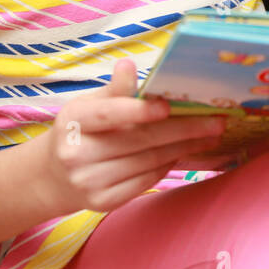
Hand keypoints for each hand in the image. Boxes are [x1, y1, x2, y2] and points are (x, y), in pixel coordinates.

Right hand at [39, 58, 227, 214]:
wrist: (52, 176)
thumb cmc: (81, 130)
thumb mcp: (89, 104)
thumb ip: (114, 90)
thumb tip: (128, 65)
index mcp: (72, 119)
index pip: (109, 113)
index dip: (140, 110)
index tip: (170, 105)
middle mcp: (76, 153)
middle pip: (139, 139)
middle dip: (183, 129)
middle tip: (216, 122)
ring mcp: (88, 181)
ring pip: (148, 161)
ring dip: (184, 148)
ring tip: (209, 136)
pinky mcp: (101, 203)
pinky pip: (145, 181)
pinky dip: (167, 166)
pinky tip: (183, 154)